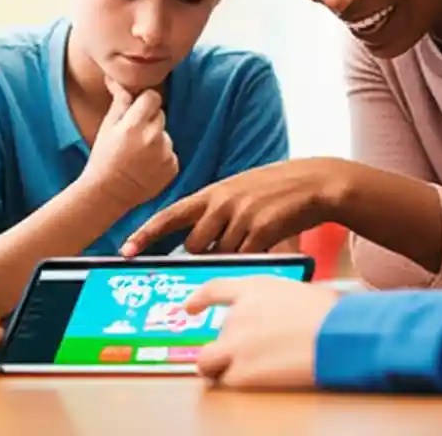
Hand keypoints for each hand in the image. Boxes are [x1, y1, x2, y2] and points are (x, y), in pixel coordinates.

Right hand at [83, 78, 178, 208]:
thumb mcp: (107, 127)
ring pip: (165, 135)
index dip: (144, 103)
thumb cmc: (104, 158)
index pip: (153, 97)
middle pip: (160, 115)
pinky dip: (161, 157)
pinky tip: (146, 166)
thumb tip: (117, 80)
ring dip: (156, 140)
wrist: (109, 194)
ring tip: (138, 155)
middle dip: (148, 121)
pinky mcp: (173, 167)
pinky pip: (170, 153)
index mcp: (134, 125)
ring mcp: (165, 153)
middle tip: (132, 138)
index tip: (136, 112)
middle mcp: (153, 137)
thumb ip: (119, 101)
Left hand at [120, 158, 346, 257]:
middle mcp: (221, 202)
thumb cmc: (275, 191)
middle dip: (204, 254)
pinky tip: (267, 244)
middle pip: (194, 245)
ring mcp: (241, 215)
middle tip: (227, 246)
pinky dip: (253, 258)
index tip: (126, 249)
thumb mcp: (239, 193)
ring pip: (219, 254)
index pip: (170, 215)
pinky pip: (245, 257)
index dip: (147, 233)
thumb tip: (198, 247)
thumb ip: (216, 214)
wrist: (315, 182)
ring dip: (232, 256)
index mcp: (213, 193)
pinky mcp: (261, 229)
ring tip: (254, 239)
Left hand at [183, 277, 338, 389]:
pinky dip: (237, 385)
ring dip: (221, 368)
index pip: (214, 289)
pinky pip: (226, 382)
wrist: (338, 335)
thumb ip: (273, 304)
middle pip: (215, 334)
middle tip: (248, 357)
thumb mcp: (297, 293)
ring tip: (245, 374)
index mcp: (254, 289)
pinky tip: (259, 382)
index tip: (189, 307)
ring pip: (209, 362)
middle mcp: (237, 314)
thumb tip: (272, 319)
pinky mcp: (240, 372)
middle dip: (228, 347)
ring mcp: (235, 343)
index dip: (199, 299)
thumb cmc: (330, 314)